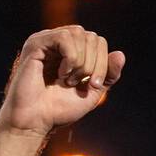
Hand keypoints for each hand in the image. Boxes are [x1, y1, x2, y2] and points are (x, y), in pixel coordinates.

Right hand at [0, 25, 125, 136]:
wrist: (35, 121)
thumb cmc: (58, 110)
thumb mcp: (91, 93)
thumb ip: (107, 76)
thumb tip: (121, 54)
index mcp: (71, 51)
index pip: (98, 41)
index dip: (103, 62)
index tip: (93, 85)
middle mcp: (58, 42)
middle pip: (91, 36)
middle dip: (93, 63)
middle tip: (78, 84)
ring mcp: (47, 40)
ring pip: (79, 33)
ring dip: (81, 62)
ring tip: (67, 80)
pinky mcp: (36, 43)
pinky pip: (65, 37)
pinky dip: (70, 58)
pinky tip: (61, 74)